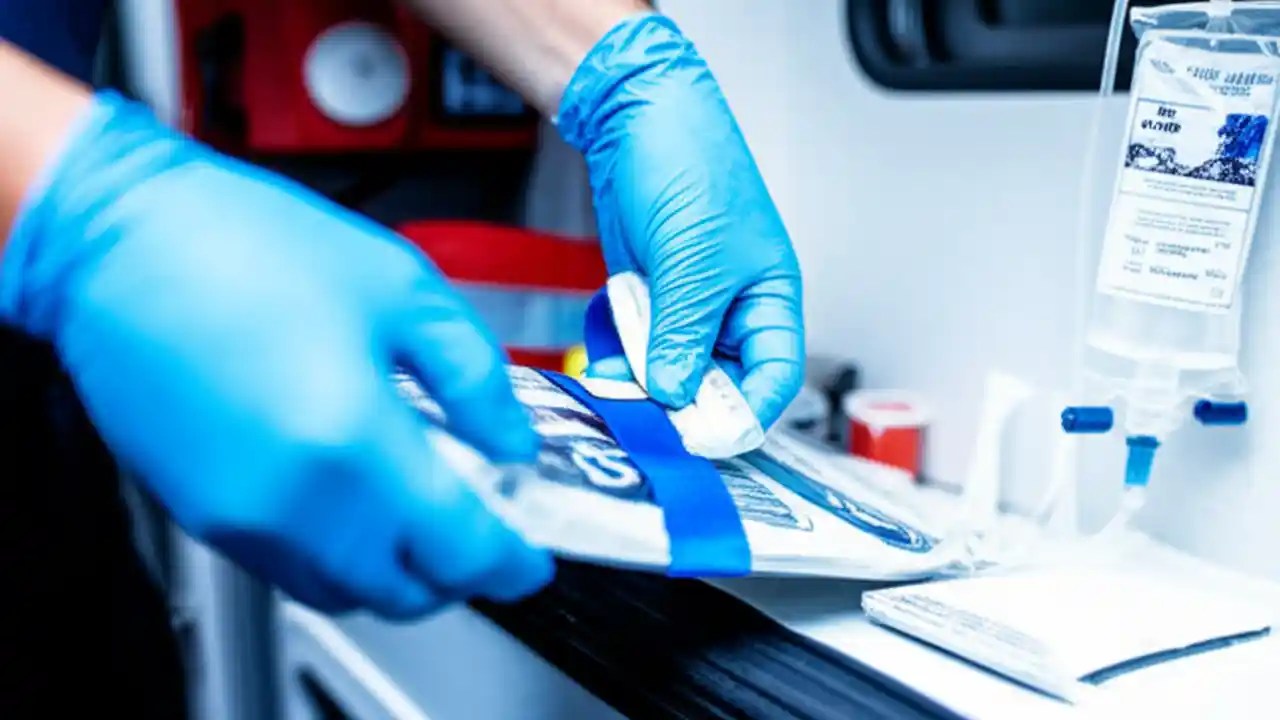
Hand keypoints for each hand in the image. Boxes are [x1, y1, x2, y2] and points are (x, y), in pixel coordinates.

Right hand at [1, 92, 552, 617]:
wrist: (116, 237)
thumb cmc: (247, 243)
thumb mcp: (402, 288)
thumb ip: (476, 378)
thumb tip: (513, 444)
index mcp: (352, 440)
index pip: (460, 548)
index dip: (510, 562)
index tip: (531, 556)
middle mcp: (295, 503)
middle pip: (407, 590)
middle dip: (460, 569)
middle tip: (484, 521)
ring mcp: (242, 519)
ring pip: (350, 592)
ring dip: (400, 568)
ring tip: (420, 504)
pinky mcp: (205, 516)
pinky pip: (295, 569)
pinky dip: (342, 555)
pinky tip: (355, 495)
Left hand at [556, 12, 804, 429]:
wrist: (634, 118)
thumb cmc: (691, 166)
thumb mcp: (694, 261)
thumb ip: (684, 334)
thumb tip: (673, 395)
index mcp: (769, 300)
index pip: (775, 380)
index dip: (744, 416)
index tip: (704, 439)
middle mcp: (732, 310)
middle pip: (720, 384)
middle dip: (687, 406)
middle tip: (653, 424)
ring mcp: (687, 306)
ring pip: (674, 371)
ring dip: (648, 385)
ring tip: (622, 394)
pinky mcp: (648, 298)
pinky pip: (639, 347)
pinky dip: (622, 361)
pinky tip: (606, 368)